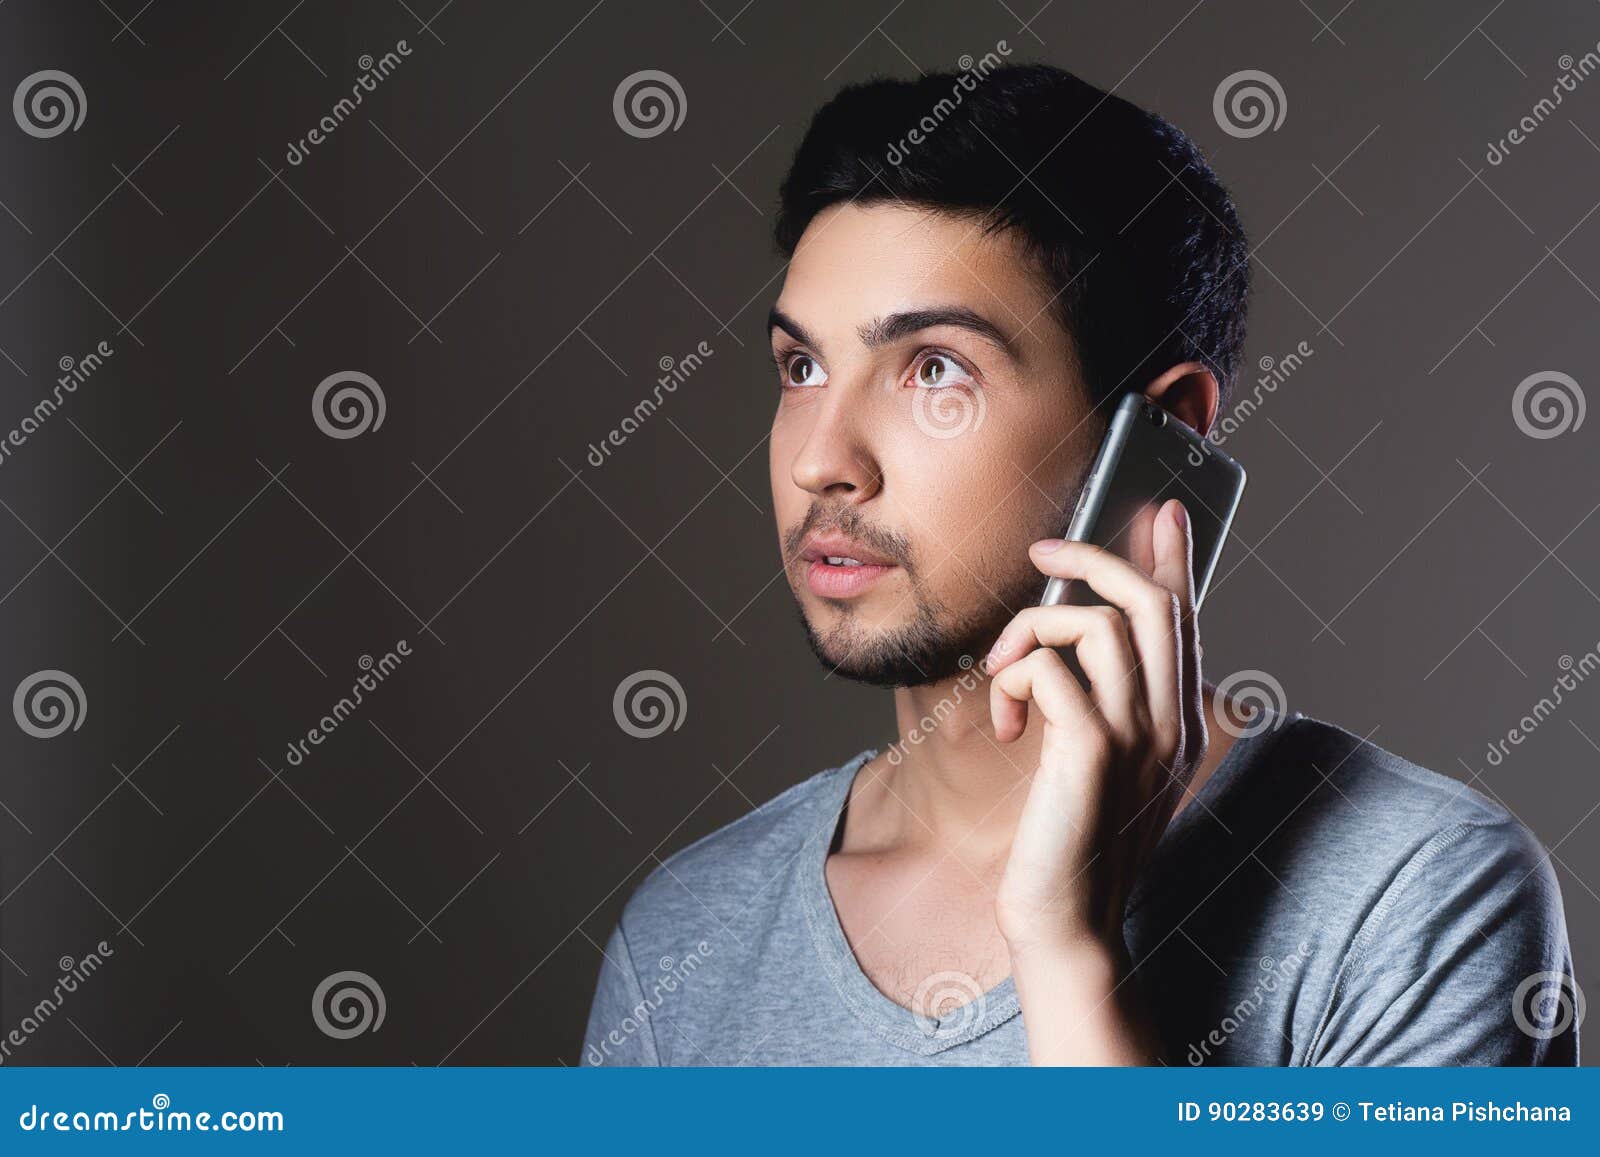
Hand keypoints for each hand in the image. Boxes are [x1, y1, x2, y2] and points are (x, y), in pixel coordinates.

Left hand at [983, 498, 1206, 957]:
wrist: (1065, 926)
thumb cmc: (1068, 847)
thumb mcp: (1095, 770)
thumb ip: (1097, 710)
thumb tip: (1070, 656)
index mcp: (1176, 724)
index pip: (1185, 621)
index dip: (1175, 559)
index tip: (1164, 511)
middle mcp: (1170, 723)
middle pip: (1151, 601)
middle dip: (1093, 556)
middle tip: (1044, 550)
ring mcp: (1138, 736)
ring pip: (1097, 621)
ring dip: (1031, 629)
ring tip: (1003, 677)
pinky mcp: (1093, 750)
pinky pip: (1050, 666)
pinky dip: (1013, 677)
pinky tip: (1003, 724)